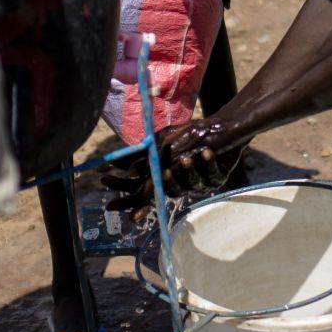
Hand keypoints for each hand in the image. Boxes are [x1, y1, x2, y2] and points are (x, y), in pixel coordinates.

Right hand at [103, 119, 240, 212]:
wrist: (219, 127)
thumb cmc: (189, 134)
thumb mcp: (162, 140)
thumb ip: (143, 154)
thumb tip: (117, 163)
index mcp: (166, 178)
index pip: (144, 192)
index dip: (129, 200)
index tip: (111, 204)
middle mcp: (180, 184)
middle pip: (165, 193)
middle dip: (164, 184)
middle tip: (163, 173)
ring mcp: (198, 184)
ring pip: (189, 184)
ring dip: (187, 171)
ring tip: (186, 157)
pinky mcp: (217, 179)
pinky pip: (212, 175)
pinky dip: (209, 163)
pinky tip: (206, 152)